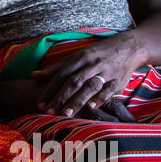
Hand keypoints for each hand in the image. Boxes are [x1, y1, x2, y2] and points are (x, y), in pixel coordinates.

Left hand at [32, 33, 146, 118]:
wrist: (127, 47)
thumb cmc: (96, 55)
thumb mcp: (76, 58)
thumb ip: (56, 69)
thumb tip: (33, 76)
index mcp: (78, 59)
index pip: (61, 75)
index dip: (50, 89)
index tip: (40, 103)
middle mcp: (91, 65)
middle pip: (73, 81)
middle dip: (61, 97)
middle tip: (49, 112)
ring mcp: (106, 72)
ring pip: (90, 86)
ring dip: (78, 100)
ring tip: (67, 113)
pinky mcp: (119, 80)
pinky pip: (109, 89)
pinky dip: (100, 98)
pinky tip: (92, 107)